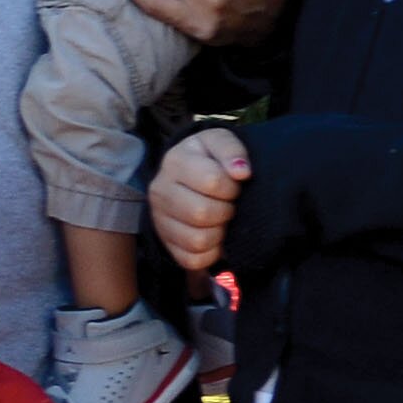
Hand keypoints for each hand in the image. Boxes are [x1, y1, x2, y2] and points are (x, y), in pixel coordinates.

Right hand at [145, 125, 253, 275]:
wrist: (188, 177)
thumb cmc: (210, 160)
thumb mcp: (220, 142)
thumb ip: (232, 150)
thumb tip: (242, 172)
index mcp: (175, 162)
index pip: (211, 181)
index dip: (232, 187)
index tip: (234, 185)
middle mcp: (160, 191)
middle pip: (201, 213)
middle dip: (226, 211)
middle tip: (229, 205)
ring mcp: (160, 220)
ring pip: (197, 240)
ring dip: (219, 233)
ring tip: (222, 221)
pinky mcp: (166, 244)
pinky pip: (193, 260)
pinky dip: (211, 253)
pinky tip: (215, 237)